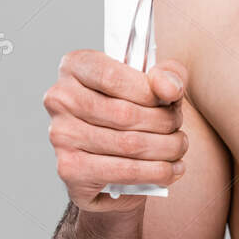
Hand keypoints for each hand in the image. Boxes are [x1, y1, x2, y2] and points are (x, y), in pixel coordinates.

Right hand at [43, 51, 188, 211]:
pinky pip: (123, 171)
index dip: (149, 91)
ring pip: (128, 144)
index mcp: (74, 66)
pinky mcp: (70, 169)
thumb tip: (170, 88)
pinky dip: (156, 172)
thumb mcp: (154, 83)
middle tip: (178, 126)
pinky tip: (172, 170)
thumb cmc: (132, 109)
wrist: (111, 158)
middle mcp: (59, 99)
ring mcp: (61, 136)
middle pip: (124, 113)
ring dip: (166, 148)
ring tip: (179, 146)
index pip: (112, 76)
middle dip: (164, 122)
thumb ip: (168, 76)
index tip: (171, 100)